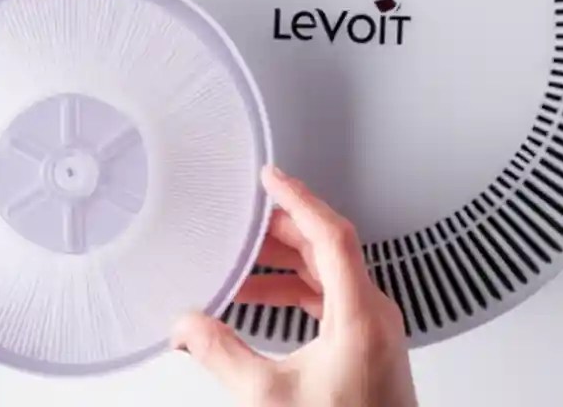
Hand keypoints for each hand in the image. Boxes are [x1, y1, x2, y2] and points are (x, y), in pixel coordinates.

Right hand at [172, 166, 416, 406]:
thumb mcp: (269, 397)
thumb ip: (221, 354)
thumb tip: (187, 328)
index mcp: (360, 315)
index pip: (331, 234)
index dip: (298, 199)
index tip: (271, 178)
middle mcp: (375, 316)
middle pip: (329, 248)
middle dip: (282, 229)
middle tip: (247, 216)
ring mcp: (375, 332)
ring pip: (329, 274)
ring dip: (284, 263)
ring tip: (243, 263)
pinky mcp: (369, 349)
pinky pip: (331, 300)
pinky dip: (295, 291)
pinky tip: (263, 301)